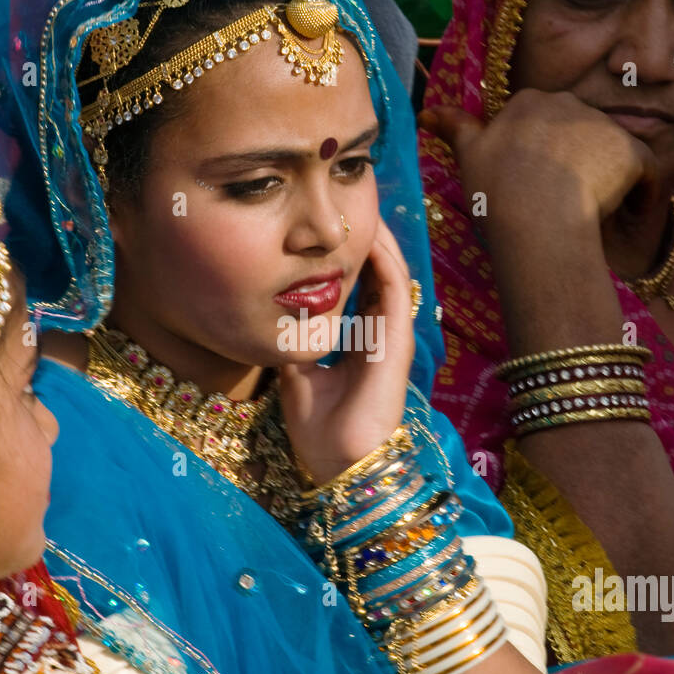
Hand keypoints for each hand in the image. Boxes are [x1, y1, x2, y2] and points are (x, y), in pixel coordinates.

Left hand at [278, 217, 413, 485]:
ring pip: (392, 274)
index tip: (327, 236)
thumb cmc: (320, 429)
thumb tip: (275, 319)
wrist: (339, 461)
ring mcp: (393, 336)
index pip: (360, 290)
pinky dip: (384, 259)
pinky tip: (368, 236)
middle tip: (345, 213)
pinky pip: (396, 288)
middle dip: (364, 243)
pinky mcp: (398, 340)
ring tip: (359, 212)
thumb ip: (295, 345)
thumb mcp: (298, 375)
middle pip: (379, 276)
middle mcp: (381, 335)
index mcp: (362, 344)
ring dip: (378, 242)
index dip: (347, 261)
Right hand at [420, 88, 656, 242]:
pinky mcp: (632, 151)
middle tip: (564, 198)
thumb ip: (455, 128)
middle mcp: (569, 102)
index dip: (541, 152)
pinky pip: (647, 170)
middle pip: (578, 130)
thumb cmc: (497, 190)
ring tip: (596, 210)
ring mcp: (603, 125)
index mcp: (529, 100)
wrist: (535, 217)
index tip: (535, 180)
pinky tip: (631, 212)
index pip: (542, 120)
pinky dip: (643, 190)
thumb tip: (428, 111)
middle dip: (577, 158)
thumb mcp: (469, 156)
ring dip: (608, 173)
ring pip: (611, 148)